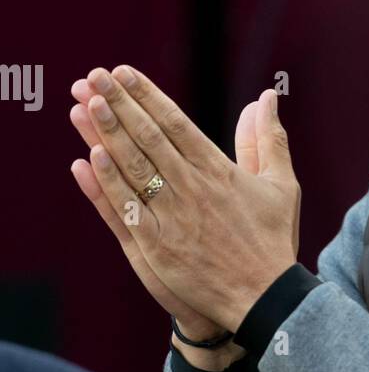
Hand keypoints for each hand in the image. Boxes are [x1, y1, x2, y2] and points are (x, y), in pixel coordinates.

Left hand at [70, 68, 298, 332]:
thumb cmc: (273, 242)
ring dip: (105, 133)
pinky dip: (106, 184)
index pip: (175, 123)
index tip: (123, 72)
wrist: (265, 298)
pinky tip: (87, 158)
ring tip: (84, 103)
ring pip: (132, 167)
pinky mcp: (157, 247)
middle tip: (93, 76)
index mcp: (218, 170)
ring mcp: (172, 217)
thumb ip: (267, 139)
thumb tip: (266, 97)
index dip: (147, 96)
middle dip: (118, 103)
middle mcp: (192, 188)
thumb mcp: (281, 185)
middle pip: (147, 137)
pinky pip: (125, 210)